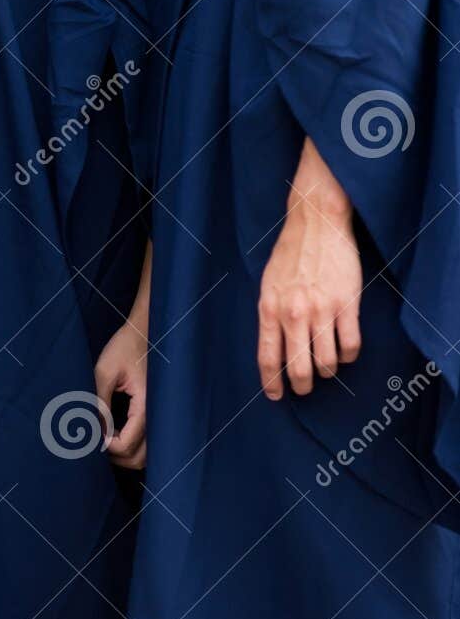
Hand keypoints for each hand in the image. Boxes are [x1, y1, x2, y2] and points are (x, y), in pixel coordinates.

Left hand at [95, 317, 147, 469]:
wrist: (145, 332)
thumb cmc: (125, 347)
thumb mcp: (105, 370)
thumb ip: (99, 402)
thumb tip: (93, 431)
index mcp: (145, 406)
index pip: (126, 445)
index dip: (106, 447)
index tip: (91, 435)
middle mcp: (156, 416)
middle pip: (138, 459)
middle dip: (116, 457)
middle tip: (95, 443)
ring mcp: (158, 416)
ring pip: (146, 455)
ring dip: (125, 454)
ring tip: (105, 439)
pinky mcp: (156, 413)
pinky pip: (148, 442)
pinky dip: (133, 446)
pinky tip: (116, 433)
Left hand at [258, 143, 361, 398]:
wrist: (317, 223)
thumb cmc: (290, 252)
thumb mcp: (268, 283)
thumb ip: (270, 314)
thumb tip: (274, 346)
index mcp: (269, 308)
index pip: (267, 357)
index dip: (272, 383)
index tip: (276, 396)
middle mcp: (293, 313)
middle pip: (298, 369)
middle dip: (302, 386)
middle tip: (305, 388)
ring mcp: (321, 310)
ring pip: (326, 362)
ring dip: (327, 370)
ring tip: (326, 366)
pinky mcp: (347, 304)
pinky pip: (350, 346)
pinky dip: (348, 355)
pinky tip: (344, 350)